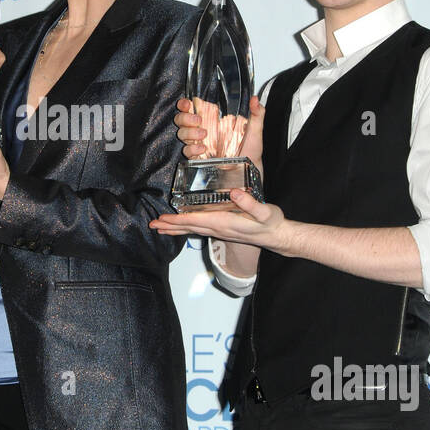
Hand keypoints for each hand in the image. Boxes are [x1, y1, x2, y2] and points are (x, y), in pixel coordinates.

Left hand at [149, 188, 288, 251]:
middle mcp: (219, 229)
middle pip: (188, 228)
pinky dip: (186, 228)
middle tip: (152, 225)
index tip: (162, 219)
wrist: (277, 235)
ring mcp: (220, 231)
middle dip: (169, 226)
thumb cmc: (271, 222)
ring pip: (192, 230)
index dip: (177, 220)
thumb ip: (251, 203)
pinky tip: (180, 227)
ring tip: (159, 228)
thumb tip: (234, 193)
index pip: (195, 221)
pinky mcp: (222, 230)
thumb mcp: (265, 212)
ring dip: (175, 229)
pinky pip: (199, 230)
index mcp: (225, 222)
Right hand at [173, 95, 265, 171]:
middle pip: (181, 120)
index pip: (191, 108)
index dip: (185, 104)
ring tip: (204, 134)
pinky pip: (187, 152)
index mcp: (212, 120)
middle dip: (185, 118)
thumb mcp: (255, 129)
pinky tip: (202, 148)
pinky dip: (192, 149)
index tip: (188, 103)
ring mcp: (199, 143)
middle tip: (198, 120)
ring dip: (189, 132)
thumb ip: (257, 113)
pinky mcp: (198, 158)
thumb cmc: (250, 149)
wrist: (250, 169)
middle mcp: (202, 130)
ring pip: (182, 134)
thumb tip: (255, 100)